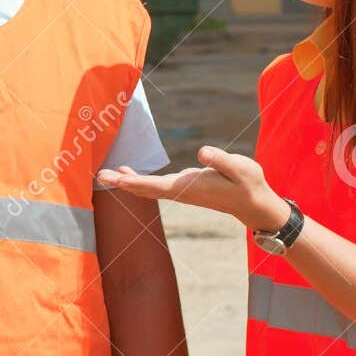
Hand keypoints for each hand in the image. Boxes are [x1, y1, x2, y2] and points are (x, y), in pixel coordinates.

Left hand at [99, 146, 287, 231]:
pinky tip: (128, 174)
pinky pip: (155, 185)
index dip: (136, 182)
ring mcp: (182, 190)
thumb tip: (201, 152)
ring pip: (148, 188)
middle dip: (122, 183)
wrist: (254, 204)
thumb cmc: (248, 184)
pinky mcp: (184, 187)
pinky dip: (138, 179)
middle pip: (146, 189)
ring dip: (127, 181)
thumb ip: (220, 159)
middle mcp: (182, 191)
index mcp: (190, 187)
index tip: (116, 180)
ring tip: (107, 174)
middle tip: (100, 176)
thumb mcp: (239, 168)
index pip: (157, 185)